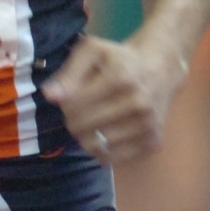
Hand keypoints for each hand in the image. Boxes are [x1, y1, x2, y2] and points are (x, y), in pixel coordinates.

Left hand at [42, 33, 187, 164]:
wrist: (159, 69)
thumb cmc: (119, 59)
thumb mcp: (92, 51)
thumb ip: (69, 72)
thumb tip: (49, 96)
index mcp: (120, 77)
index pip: (74, 105)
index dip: (64, 104)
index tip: (68, 99)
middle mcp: (138, 103)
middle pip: (83, 128)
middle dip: (72, 121)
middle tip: (76, 112)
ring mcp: (147, 126)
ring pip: (96, 146)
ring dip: (85, 137)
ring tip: (90, 122)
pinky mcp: (153, 143)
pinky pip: (113, 159)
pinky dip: (101, 150)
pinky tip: (103, 134)